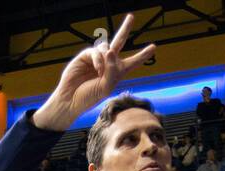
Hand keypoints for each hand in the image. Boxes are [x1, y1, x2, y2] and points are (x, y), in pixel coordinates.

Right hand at [33, 14, 155, 131]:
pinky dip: (98, 59)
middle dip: (125, 29)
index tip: (153, 47)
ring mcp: (97, 58)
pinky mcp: (86, 56)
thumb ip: (112, 70)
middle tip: (131, 17)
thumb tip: (111, 50)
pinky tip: (97, 69)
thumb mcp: (106, 87)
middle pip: (120, 41)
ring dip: (106, 58)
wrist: (71, 99)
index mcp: (117, 72)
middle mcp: (108, 63)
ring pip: (107, 46)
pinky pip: (96, 51)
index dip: (143, 55)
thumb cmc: (89, 97)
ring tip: (100, 72)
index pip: (133, 62)